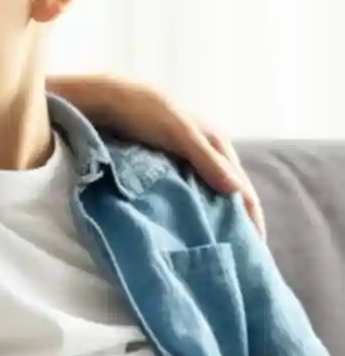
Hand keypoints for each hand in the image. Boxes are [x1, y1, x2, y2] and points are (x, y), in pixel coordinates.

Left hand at [48, 75, 264, 237]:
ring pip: (202, 197)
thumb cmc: (143, 109)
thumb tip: (238, 193)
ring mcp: (179, 161)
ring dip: (207, 220)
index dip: (250, 219)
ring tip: (209, 250)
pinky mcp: (158, 167)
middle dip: (232, 224)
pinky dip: (184, 213)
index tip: (254, 251)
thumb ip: (207, 160)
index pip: (242, 189)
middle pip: (225, 195)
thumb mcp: (178, 132)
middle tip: (234, 257)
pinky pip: (178, 195)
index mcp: (215, 143)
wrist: (101, 98)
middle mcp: (202, 153)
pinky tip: (179, 231)